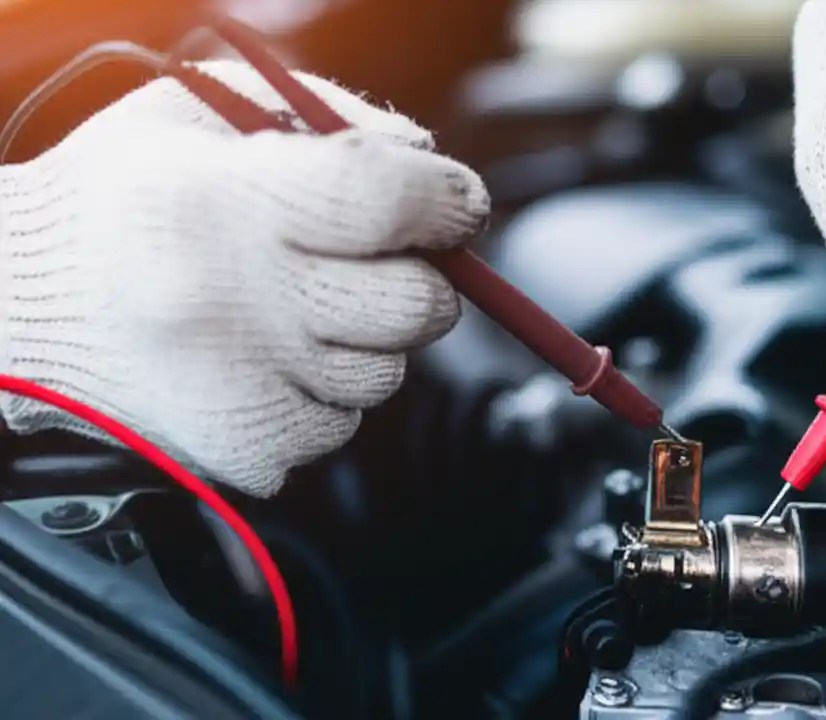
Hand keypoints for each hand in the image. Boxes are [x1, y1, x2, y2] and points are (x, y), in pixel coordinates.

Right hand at [0, 61, 488, 496]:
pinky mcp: (239, 447)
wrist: (17, 303)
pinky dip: (322, 395)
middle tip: (374, 262)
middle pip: (416, 305)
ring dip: (363, 340)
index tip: (456, 204)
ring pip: (384, 373)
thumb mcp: (203, 115)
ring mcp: (240, 385)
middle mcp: (235, 301)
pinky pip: (339, 426)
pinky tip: (265, 361)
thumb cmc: (124, 196)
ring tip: (291, 312)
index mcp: (225, 203)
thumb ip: (327, 118)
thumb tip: (429, 163)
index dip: (448, 201)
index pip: (388, 203)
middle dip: (421, 279)